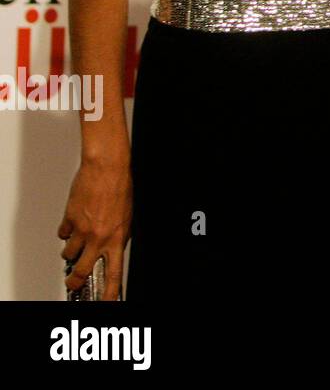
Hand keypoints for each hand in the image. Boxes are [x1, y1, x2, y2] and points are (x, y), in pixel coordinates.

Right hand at [58, 157, 131, 299]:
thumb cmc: (120, 187)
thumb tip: (112, 247)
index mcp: (117, 238)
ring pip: (69, 254)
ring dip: (71, 251)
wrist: (107, 168)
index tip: (107, 300)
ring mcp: (82, 230)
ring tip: (77, 242)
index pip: (115, 273)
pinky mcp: (69, 220)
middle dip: (76, 280)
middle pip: (83, 270)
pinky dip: (67, 232)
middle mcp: (99, 237)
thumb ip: (118, 235)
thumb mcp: (127, 216)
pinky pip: (63, 234)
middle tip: (73, 281)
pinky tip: (73, 224)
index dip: (110, 291)